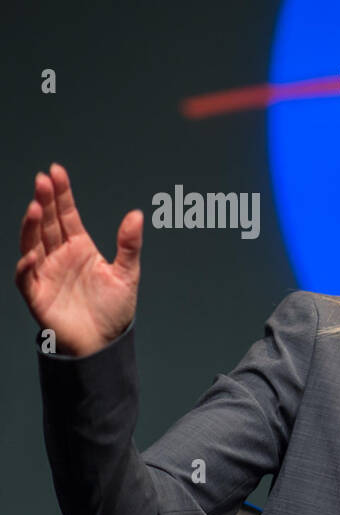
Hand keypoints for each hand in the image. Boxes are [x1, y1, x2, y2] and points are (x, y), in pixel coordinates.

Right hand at [14, 164, 141, 356]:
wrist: (105, 343)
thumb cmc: (114, 310)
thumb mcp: (127, 274)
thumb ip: (129, 245)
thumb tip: (137, 214)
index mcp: (80, 248)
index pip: (67, 215)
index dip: (61, 194)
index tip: (56, 171)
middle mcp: (59, 256)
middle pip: (48, 224)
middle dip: (45, 201)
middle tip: (44, 179)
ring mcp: (46, 274)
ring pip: (33, 245)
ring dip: (32, 227)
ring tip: (36, 207)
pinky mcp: (38, 296)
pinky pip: (27, 279)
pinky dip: (27, 267)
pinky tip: (31, 256)